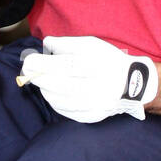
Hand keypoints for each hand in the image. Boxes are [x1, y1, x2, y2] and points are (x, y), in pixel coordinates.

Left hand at [19, 36, 158, 122]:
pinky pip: (65, 111)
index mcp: (100, 67)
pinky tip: (52, 92)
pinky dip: (54, 101)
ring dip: (45, 89)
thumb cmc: (108, 61)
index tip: (29, 60)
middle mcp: (99, 88)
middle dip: (40, 78)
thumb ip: (68, 44)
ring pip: (61, 100)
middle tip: (27, 71)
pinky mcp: (91, 117)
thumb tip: (46, 44)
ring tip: (42, 80)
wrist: (133, 85)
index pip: (68, 65)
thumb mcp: (92, 45)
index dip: (45, 64)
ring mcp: (95, 106)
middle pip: (62, 85)